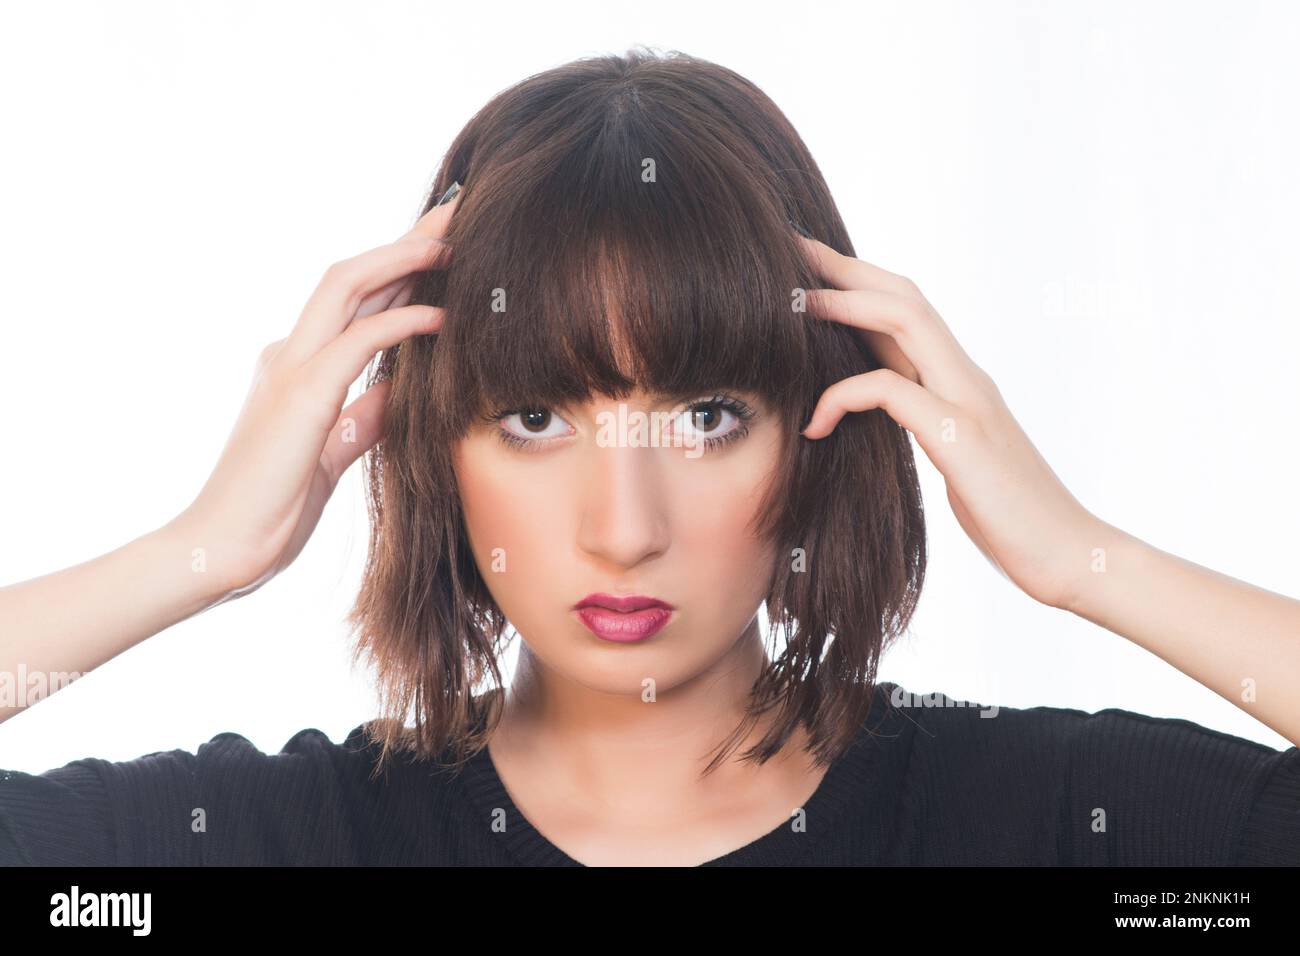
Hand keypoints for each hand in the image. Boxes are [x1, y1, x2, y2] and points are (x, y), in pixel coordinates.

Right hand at [168, 187, 461, 600]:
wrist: (222, 548)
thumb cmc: (273, 507)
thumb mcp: (334, 451)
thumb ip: (364, 415)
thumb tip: (401, 391)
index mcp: (298, 367)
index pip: (355, 301)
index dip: (400, 268)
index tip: (445, 247)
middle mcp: (291, 353)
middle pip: (353, 275)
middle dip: (407, 240)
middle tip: (457, 211)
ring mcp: (291, 367)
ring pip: (347, 286)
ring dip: (402, 258)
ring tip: (452, 241)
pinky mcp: (300, 395)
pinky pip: (357, 341)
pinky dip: (399, 321)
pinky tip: (438, 316)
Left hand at [796, 230, 1098, 610]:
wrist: (1072, 557)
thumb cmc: (1012, 518)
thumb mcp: (956, 460)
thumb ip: (924, 426)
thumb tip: (880, 414)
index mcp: (963, 383)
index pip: (909, 312)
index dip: (859, 283)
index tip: (809, 267)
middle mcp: (968, 379)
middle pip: (906, 296)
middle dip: (846, 269)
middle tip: (790, 250)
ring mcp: (969, 402)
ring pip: (905, 321)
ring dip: (845, 304)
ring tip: (792, 305)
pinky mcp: (962, 438)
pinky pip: (891, 392)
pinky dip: (844, 396)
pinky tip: (816, 425)